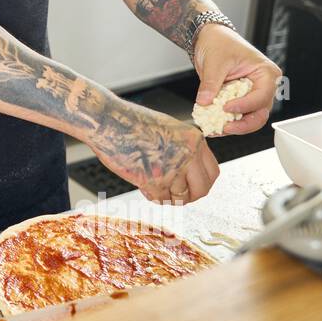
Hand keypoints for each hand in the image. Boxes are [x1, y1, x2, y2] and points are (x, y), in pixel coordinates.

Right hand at [85, 100, 220, 204]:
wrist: (109, 121)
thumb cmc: (133, 123)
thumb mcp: (169, 129)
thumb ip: (184, 148)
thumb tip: (191, 172)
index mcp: (195, 140)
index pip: (212, 173)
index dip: (202, 184)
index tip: (192, 187)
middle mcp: (189, 155)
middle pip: (202, 189)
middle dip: (190, 196)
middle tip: (177, 195)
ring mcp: (173, 169)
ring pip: (180, 197)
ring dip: (167, 196)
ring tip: (153, 185)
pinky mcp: (155, 181)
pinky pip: (161, 199)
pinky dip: (152, 196)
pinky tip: (142, 185)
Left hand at [192, 23, 281, 135]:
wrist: (210, 39)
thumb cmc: (220, 43)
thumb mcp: (215, 62)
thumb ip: (211, 83)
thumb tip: (204, 102)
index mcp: (266, 73)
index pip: (261, 96)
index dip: (245, 105)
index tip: (225, 108)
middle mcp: (264, 87)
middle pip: (260, 113)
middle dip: (243, 124)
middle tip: (225, 127)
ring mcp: (252, 95)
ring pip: (250, 119)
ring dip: (234, 126)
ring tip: (216, 129)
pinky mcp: (240, 100)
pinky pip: (237, 116)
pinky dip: (226, 123)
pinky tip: (213, 127)